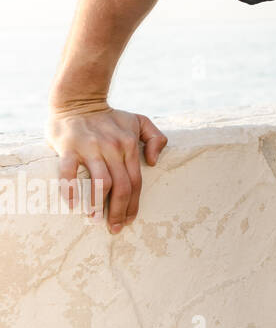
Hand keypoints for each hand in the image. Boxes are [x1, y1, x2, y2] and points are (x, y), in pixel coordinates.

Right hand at [44, 102, 167, 233]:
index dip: (134, 203)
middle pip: (121, 186)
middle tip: (115, 228)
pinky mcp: (69, 148)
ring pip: (100, 182)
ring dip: (98, 204)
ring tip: (96, 221)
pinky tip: (73, 206)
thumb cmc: (110, 116)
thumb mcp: (139, 120)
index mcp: (129, 145)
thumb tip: (153, 162)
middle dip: (120, 210)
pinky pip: (69, 173)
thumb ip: (155, 137)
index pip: (136, 180)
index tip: (130, 220)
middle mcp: (112, 148)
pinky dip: (71, 190)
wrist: (79, 99)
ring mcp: (90, 148)